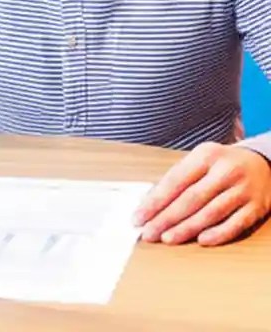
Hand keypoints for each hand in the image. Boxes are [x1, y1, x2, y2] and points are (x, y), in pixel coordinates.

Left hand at [135, 142, 270, 245]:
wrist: (264, 164)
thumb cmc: (221, 165)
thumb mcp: (199, 161)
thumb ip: (176, 179)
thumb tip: (149, 204)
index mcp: (206, 156)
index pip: (175, 181)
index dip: (155, 202)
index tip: (138, 217)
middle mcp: (226, 172)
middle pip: (191, 199)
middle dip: (166, 218)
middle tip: (148, 233)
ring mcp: (243, 190)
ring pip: (211, 212)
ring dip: (187, 228)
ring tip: (167, 238)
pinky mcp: (258, 207)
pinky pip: (237, 224)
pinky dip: (219, 233)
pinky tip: (201, 240)